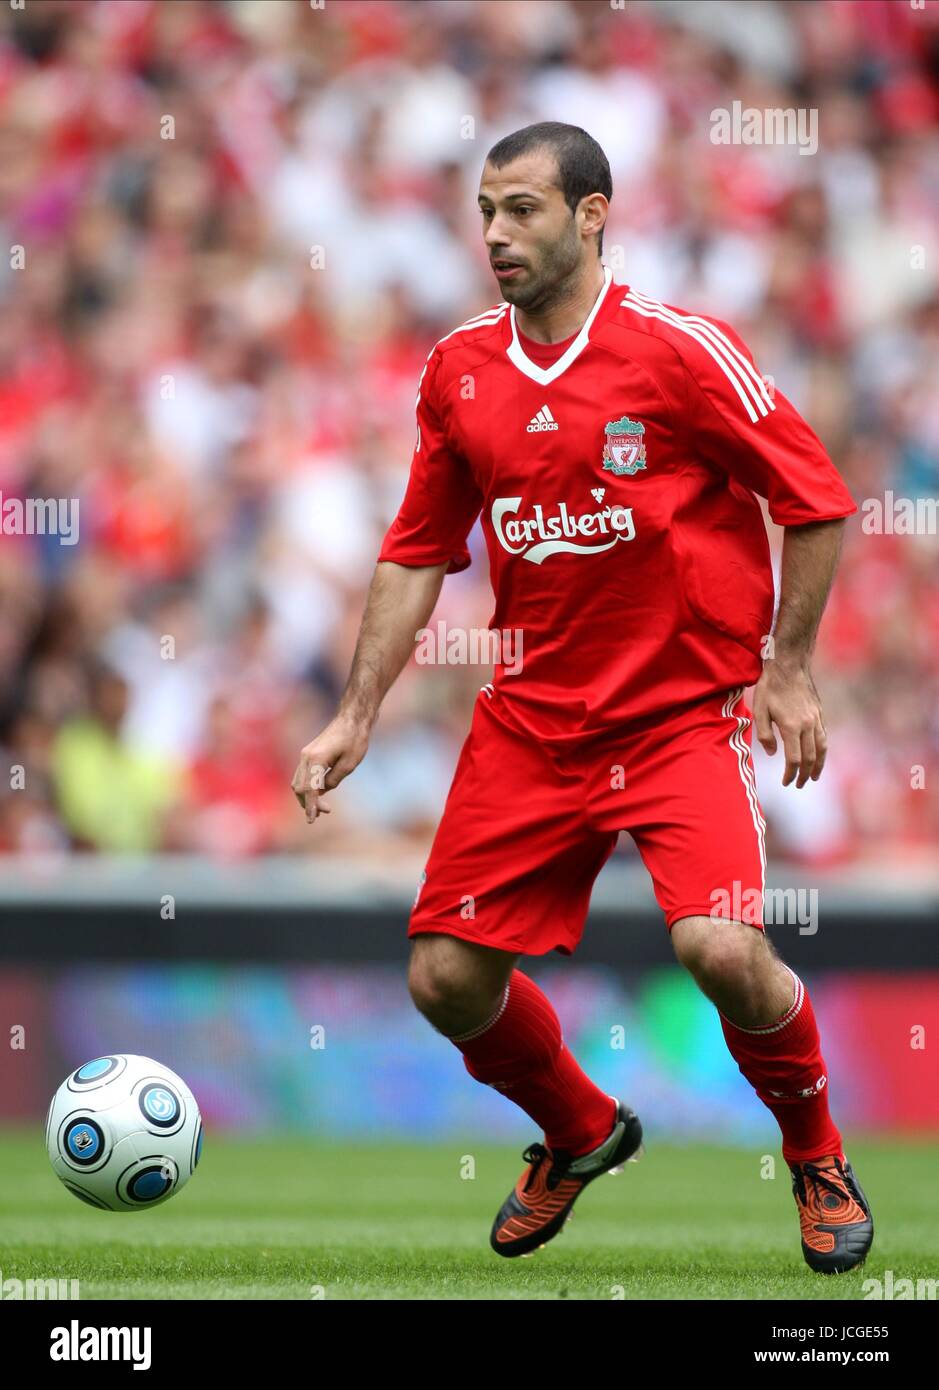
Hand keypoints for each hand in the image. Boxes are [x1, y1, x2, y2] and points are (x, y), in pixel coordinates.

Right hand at [291, 715, 368, 823]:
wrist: (353, 718)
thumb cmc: (355, 739)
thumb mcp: (350, 764)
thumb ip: (334, 780)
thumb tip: (322, 791)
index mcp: (316, 759)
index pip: (309, 789)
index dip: (310, 806)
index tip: (311, 820)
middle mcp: (306, 756)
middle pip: (299, 787)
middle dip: (308, 803)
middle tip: (324, 812)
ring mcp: (306, 754)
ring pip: (298, 781)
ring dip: (306, 796)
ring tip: (321, 807)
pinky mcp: (309, 753)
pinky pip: (303, 775)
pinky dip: (307, 786)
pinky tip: (319, 793)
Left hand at [752, 661, 826, 788]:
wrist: (789, 664)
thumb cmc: (770, 687)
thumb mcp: (759, 710)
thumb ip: (764, 734)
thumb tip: (773, 753)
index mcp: (791, 727)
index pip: (794, 759)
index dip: (790, 774)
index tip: (785, 782)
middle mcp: (807, 725)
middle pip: (810, 757)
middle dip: (804, 774)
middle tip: (798, 785)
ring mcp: (816, 719)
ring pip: (821, 748)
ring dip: (818, 766)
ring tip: (814, 777)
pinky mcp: (819, 713)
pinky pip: (824, 737)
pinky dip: (822, 750)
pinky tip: (819, 756)